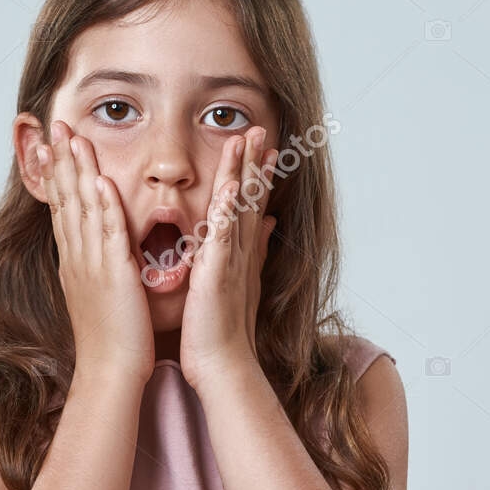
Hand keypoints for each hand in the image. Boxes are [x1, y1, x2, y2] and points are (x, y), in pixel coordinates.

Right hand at [37, 120, 153, 383]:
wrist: (110, 373)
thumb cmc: (111, 341)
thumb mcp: (98, 296)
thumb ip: (97, 270)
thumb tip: (96, 256)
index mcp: (75, 262)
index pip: (62, 209)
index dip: (57, 175)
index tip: (52, 145)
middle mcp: (77, 258)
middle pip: (65, 200)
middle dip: (60, 160)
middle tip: (54, 124)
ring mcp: (92, 265)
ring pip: (83, 209)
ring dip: (78, 171)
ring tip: (72, 137)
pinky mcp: (113, 275)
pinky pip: (108, 234)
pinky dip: (103, 206)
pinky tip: (100, 181)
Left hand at [179, 126, 277, 390]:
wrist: (221, 363)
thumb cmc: (223, 328)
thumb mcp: (240, 281)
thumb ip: (255, 250)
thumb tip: (270, 224)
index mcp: (240, 252)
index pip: (251, 204)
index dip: (257, 173)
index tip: (262, 144)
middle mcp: (242, 251)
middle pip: (250, 197)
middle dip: (254, 161)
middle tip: (259, 127)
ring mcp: (233, 260)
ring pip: (240, 209)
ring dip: (244, 173)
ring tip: (246, 141)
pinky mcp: (219, 272)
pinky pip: (225, 237)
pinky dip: (229, 212)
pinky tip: (232, 188)